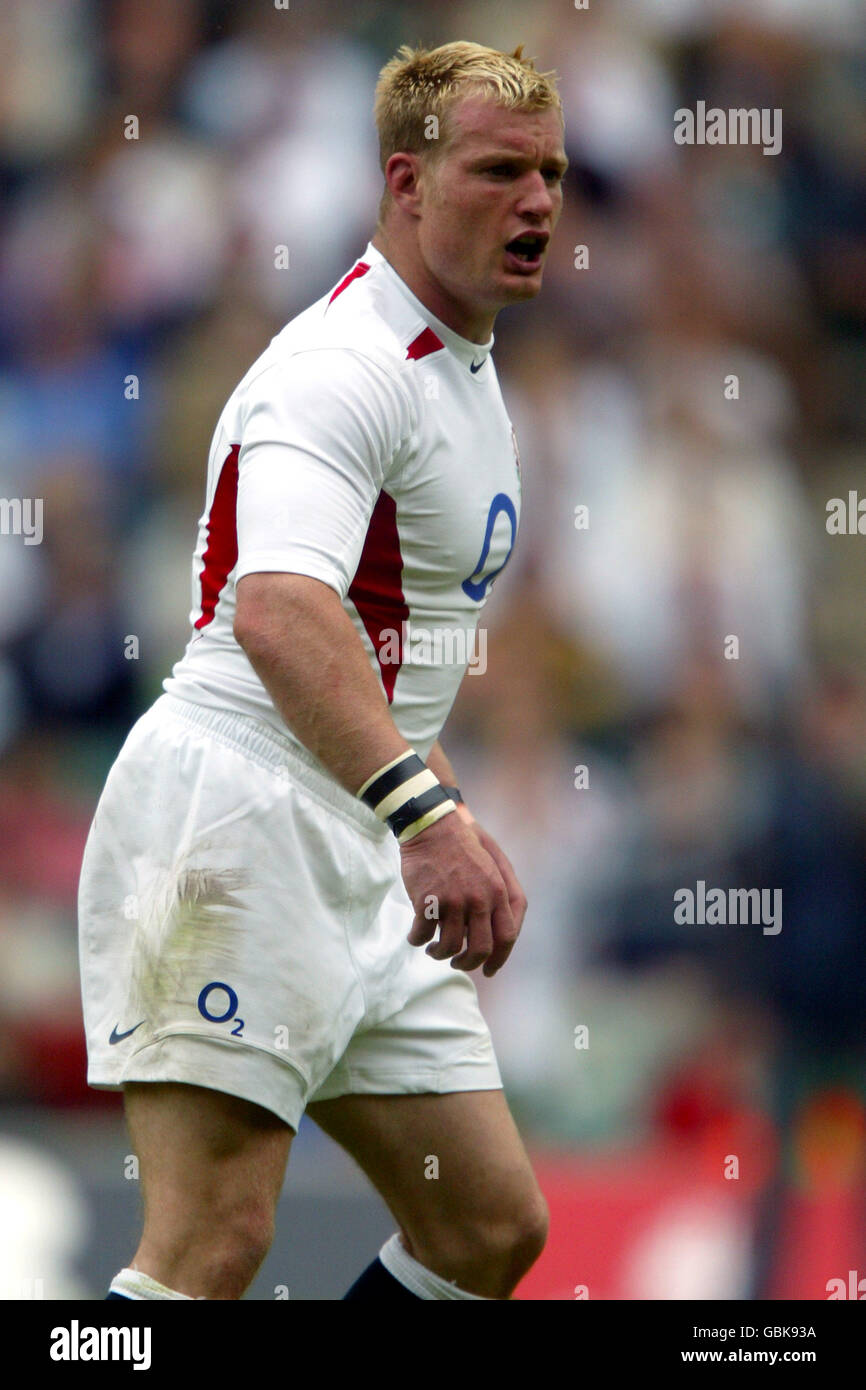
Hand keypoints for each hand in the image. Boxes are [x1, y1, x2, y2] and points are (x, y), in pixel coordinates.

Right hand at [399, 808, 521, 976]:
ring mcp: (453, 902)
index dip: (499, 959)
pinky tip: (415, 936)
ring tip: (433, 948)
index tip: (489, 970)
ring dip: (439, 954)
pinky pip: (422, 935)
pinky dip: (417, 940)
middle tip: (456, 962)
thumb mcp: (492, 865)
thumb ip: (499, 895)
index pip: (507, 937)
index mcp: (498, 892)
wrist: (432, 825)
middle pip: (480, 950)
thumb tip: (497, 931)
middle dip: (467, 963)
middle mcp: (479, 900)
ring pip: (450, 947)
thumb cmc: (462, 845)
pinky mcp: (427, 901)